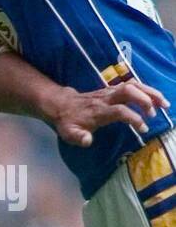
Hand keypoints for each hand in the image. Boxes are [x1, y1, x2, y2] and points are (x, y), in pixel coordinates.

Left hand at [51, 81, 169, 147]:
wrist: (62, 105)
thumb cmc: (69, 122)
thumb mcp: (69, 133)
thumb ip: (79, 137)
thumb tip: (87, 141)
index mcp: (98, 111)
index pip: (119, 111)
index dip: (133, 118)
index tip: (143, 128)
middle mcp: (106, 98)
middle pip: (129, 91)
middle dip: (146, 100)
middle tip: (155, 114)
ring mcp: (110, 91)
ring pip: (134, 85)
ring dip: (151, 93)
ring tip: (164, 104)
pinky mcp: (114, 89)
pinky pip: (133, 85)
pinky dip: (147, 90)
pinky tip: (157, 99)